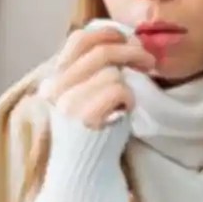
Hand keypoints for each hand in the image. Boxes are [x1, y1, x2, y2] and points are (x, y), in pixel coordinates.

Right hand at [38, 25, 155, 128]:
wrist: (83, 167)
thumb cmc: (90, 128)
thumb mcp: (81, 93)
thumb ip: (89, 68)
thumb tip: (121, 38)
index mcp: (54, 78)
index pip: (79, 40)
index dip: (108, 34)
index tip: (127, 39)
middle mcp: (56, 88)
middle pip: (101, 52)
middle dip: (131, 51)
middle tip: (148, 60)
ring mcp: (68, 102)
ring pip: (112, 73)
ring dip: (127, 85)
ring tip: (123, 102)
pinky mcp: (85, 116)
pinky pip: (119, 90)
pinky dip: (129, 100)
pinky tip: (122, 112)